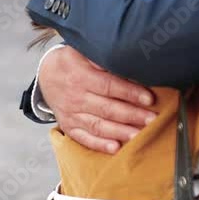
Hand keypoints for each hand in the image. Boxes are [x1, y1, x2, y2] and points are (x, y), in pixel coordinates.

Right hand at [38, 46, 156, 153]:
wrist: (47, 75)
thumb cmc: (72, 61)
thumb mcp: (83, 51)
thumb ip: (102, 57)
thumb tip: (127, 59)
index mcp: (80, 75)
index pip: (109, 86)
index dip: (130, 92)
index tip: (149, 98)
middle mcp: (75, 97)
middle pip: (107, 108)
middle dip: (132, 115)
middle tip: (151, 119)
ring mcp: (71, 114)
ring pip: (98, 125)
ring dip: (120, 132)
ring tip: (139, 136)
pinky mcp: (68, 126)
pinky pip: (84, 138)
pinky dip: (99, 144)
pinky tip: (115, 148)